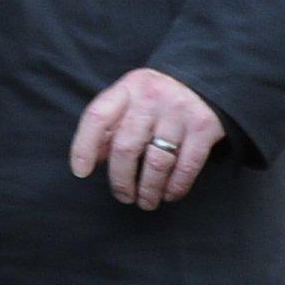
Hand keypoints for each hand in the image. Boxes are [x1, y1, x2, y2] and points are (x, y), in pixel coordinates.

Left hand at [70, 67, 225, 209]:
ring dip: (149, 189)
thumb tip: (94, 158)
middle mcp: (150, 97)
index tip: (81, 172)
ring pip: (157, 161)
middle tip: (123, 196)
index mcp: (127, 89)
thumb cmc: (156, 98)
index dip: (84, 146)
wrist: (202, 82)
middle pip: (126, 146)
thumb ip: (110, 125)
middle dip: (121, 180)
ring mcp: (178, 111)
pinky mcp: (203, 127)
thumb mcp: (130, 99)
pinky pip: (186, 166)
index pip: (97, 117)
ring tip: (146, 202)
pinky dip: (175, 187)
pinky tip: (169, 195)